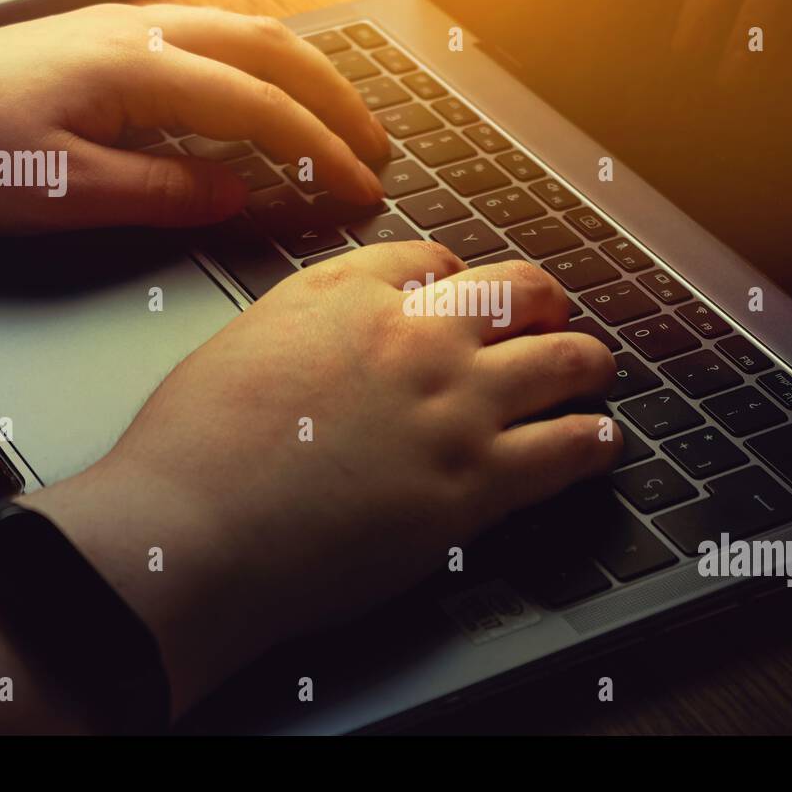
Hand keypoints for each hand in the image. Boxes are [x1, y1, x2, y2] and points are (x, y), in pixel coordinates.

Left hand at [0, 3, 389, 231]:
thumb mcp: (66, 193)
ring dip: (307, 75)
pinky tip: (271, 96)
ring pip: (248, 33)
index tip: (363, 188)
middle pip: (273, 49)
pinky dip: (265, 67)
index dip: (322, 150)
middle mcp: (142, 32)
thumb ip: (164, 192)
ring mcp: (128, 28)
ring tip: (345, 119)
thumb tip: (237, 190)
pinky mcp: (111, 40)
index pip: (261, 106)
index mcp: (138, 66)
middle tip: (380, 146)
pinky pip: (214, 41)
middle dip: (337, 98)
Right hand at [22, 242, 620, 714]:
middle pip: (518, 290)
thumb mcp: (244, 339)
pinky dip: (594, 440)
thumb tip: (354, 315)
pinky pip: (567, 447)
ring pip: (562, 359)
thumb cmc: (193, 449)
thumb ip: (312, 315)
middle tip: (552, 315)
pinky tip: (600, 439)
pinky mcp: (475, 484)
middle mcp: (415, 337)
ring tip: (596, 370)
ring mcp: (454, 408)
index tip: (466, 298)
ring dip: (587, 361)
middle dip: (542, 300)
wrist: (190, 530)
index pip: (434, 260)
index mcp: (350, 295)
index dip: (458, 279)